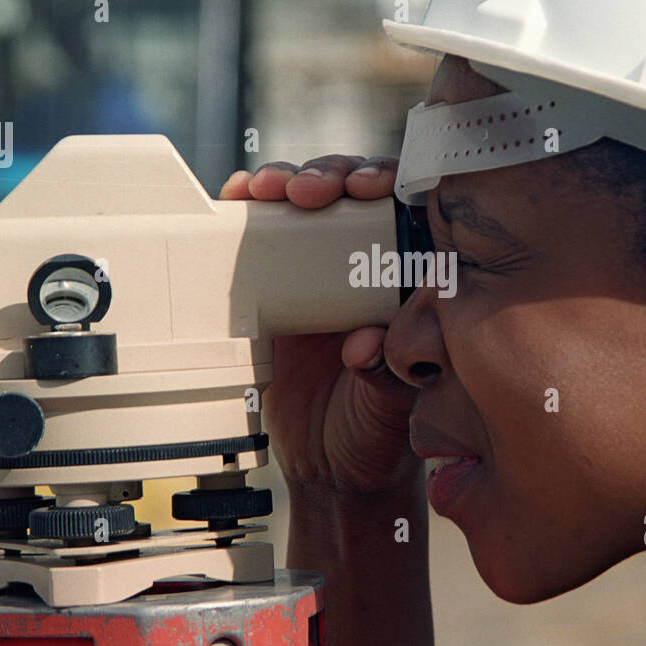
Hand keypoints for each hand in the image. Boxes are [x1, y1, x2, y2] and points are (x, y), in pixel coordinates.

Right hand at [219, 156, 421, 495]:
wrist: (329, 469)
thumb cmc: (377, 432)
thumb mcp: (390, 407)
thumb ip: (386, 375)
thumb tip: (365, 343)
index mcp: (407, 282)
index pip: (408, 210)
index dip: (389, 185)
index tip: (369, 188)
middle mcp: (365, 266)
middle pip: (353, 192)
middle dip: (332, 176)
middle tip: (311, 190)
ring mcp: (317, 273)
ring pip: (305, 203)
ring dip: (288, 181)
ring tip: (271, 189)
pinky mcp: (271, 287)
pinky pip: (258, 237)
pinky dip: (246, 211)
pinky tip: (238, 197)